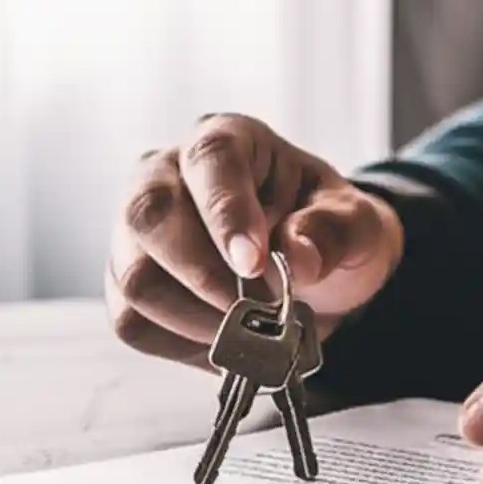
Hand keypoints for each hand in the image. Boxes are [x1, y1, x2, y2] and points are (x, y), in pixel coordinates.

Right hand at [106, 114, 402, 367]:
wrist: (313, 271)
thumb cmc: (324, 231)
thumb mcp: (354, 224)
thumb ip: (332, 233)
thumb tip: (297, 258)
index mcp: (228, 139)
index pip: (210, 159)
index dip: (227, 212)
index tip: (254, 263)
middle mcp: (167, 174)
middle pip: (148, 214)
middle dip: (203, 275)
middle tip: (255, 310)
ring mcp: (138, 231)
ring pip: (136, 278)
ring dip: (197, 319)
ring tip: (250, 331)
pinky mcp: (128, 282)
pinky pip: (134, 322)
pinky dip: (183, 344)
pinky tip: (225, 340)